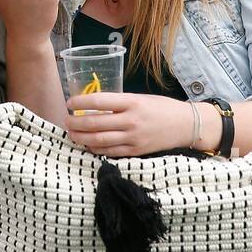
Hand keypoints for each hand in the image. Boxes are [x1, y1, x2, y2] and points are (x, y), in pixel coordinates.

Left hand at [64, 92, 200, 157]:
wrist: (185, 125)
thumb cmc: (161, 108)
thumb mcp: (140, 98)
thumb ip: (119, 102)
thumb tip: (92, 106)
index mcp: (132, 102)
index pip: (99, 101)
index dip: (80, 102)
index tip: (70, 102)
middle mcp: (131, 120)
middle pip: (94, 123)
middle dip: (75, 122)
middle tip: (66, 120)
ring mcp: (133, 138)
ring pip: (99, 139)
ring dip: (81, 137)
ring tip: (72, 133)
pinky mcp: (136, 151)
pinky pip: (110, 152)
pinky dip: (95, 148)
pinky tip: (87, 144)